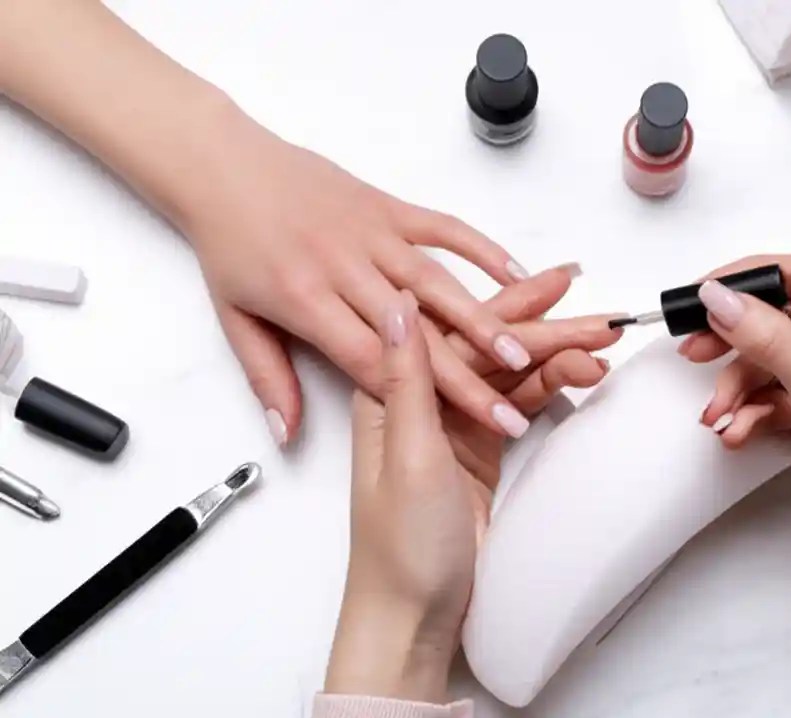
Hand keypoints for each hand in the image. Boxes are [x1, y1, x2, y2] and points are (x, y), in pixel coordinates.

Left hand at [176, 107, 544, 445]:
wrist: (223, 166)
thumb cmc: (231, 244)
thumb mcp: (235, 320)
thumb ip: (268, 379)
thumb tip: (288, 434)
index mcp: (304, 301)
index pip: (373, 363)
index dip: (422, 402)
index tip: (458, 429)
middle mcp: (343, 267)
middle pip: (416, 335)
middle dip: (467, 377)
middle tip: (507, 411)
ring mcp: (370, 233)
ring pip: (436, 282)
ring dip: (482, 317)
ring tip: (523, 348)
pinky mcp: (387, 205)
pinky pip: (443, 227)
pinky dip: (481, 248)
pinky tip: (516, 273)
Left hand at [325, 289, 613, 702]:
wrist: (411, 616)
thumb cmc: (400, 548)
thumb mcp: (408, 457)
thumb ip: (409, 379)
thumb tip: (399, 302)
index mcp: (389, 393)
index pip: (457, 331)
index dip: (510, 305)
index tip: (555, 284)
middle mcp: (420, 401)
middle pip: (490, 349)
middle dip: (547, 329)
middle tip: (601, 317)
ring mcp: (451, 426)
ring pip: (510, 374)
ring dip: (556, 359)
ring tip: (605, 348)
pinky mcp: (476, 450)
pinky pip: (517, 405)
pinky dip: (550, 390)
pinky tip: (581, 377)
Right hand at [680, 254, 790, 561]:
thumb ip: (768, 340)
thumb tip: (717, 296)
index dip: (750, 279)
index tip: (702, 293)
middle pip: (780, 319)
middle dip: (735, 341)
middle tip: (693, 352)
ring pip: (771, 362)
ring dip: (739, 388)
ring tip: (718, 416)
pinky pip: (776, 396)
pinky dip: (753, 412)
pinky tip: (737, 432)